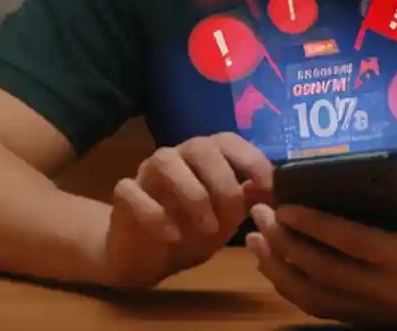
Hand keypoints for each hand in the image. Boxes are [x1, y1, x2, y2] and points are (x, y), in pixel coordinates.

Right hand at [99, 132, 273, 287]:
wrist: (147, 256)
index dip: (250, 160)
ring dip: (192, 195)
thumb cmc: (192, 230)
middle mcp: (177, 156)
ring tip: (207, 229)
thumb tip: (271, 190)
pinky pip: (132, 192)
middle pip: (200, 148)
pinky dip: (155, 215)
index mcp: (206, 156)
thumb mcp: (227, 219)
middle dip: (222, 183)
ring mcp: (147, 172)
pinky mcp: (124, 195)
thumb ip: (247, 200)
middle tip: (230, 218)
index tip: (266, 189)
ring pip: (165, 161)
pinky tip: (174, 236)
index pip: (228, 140)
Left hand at [246, 175, 396, 324]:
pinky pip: (323, 308)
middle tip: (259, 214)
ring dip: (279, 269)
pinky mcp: (370, 318)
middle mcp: (387, 291)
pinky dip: (292, 289)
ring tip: (254, 240)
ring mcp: (376, 310)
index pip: (351, 243)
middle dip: (284, 242)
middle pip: (322, 270)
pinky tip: (274, 266)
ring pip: (315, 296)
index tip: (284, 206)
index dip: (314, 225)